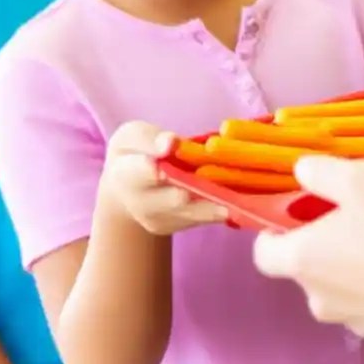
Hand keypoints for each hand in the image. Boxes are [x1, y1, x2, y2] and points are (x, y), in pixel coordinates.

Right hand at [100, 121, 228, 235]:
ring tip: (238, 192)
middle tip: (225, 177)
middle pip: (174, 199)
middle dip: (199, 188)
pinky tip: (235, 196)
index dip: (155, 170)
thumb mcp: (133, 136)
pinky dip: (219, 207)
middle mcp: (141, 204)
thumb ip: (150, 138)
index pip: (141, 174)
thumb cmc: (132, 154)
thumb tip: (170, 142)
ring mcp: (159, 220)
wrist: (125, 191)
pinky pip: (202, 218)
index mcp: (126, 174)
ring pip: (194, 212)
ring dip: (218, 201)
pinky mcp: (176, 227)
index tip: (167, 162)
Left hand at [254, 157, 363, 338]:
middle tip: (353, 218)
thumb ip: (320, 172)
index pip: (263, 253)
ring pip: (340, 286)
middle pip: (305, 269)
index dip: (273, 232)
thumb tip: (301, 172)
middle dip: (321, 245)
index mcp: (300, 261)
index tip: (294, 214)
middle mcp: (318, 298)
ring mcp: (353, 320)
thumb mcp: (357, 177)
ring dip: (353, 264)